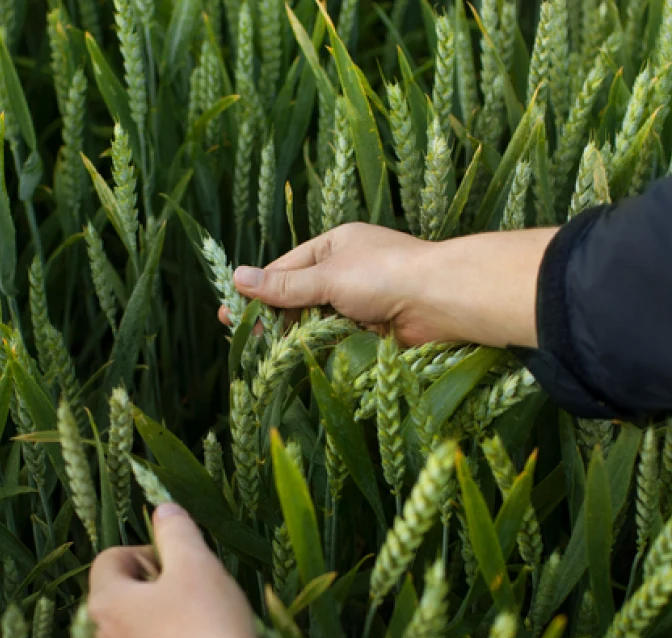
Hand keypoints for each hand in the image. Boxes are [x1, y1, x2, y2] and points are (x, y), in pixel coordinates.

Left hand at [88, 504, 281, 637]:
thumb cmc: (210, 634)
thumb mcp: (199, 567)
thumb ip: (177, 532)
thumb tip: (162, 510)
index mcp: (103, 606)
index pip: (110, 559)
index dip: (149, 554)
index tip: (185, 567)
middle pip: (121, 606)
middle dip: (157, 598)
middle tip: (200, 603)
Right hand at [223, 223, 557, 347]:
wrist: (441, 301)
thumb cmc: (385, 275)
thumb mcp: (327, 277)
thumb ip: (284, 286)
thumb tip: (237, 277)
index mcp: (336, 245)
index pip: (287, 268)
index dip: (259, 290)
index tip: (230, 313)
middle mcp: (347, 269)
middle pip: (300, 295)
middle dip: (274, 316)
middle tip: (244, 339)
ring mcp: (361, 299)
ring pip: (318, 318)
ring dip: (296, 333)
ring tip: (266, 352)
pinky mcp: (374, 327)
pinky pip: (339, 336)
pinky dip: (321, 346)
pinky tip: (301, 357)